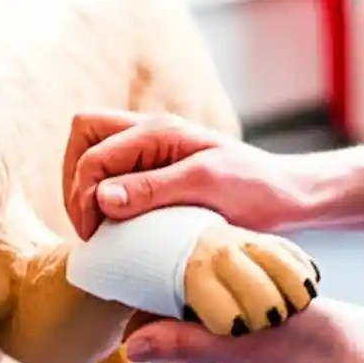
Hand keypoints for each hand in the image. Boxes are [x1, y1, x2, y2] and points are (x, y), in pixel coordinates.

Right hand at [62, 110, 312, 240]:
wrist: (288, 195)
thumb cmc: (255, 187)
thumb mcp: (205, 186)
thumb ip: (152, 188)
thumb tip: (101, 197)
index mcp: (158, 130)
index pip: (92, 151)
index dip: (83, 192)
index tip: (96, 232)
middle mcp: (149, 133)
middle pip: (83, 137)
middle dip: (75, 182)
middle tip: (91, 228)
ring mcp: (151, 150)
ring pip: (93, 153)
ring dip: (86, 189)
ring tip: (98, 229)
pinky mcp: (156, 171)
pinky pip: (113, 173)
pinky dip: (104, 197)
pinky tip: (115, 227)